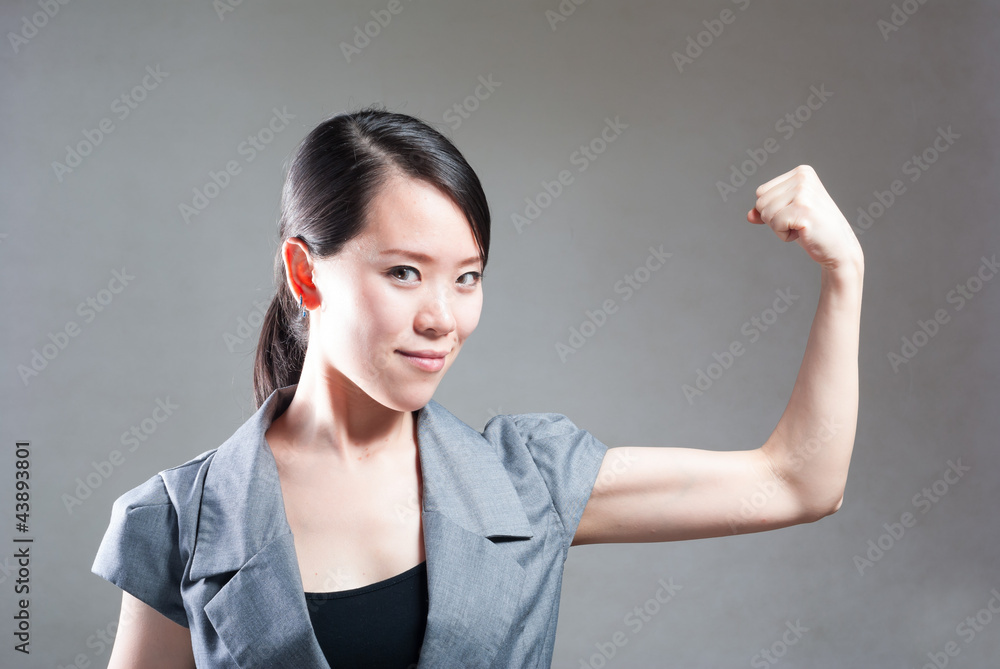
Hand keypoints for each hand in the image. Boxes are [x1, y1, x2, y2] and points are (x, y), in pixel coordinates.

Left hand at [747, 165, 863, 273]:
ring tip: (801, 227)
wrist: (839, 248)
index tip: (795, 214)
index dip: (772, 210)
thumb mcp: (787, 215)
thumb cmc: (812, 229)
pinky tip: (803, 232)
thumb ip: (766, 211)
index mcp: (801, 172)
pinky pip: (774, 224)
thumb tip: (750, 216)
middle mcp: (803, 177)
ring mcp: (804, 192)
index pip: (761, 192)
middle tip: (798, 222)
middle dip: (773, 219)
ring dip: (779, 228)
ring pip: (765, 214)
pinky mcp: (803, 209)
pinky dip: (784, 235)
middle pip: (761, 202)